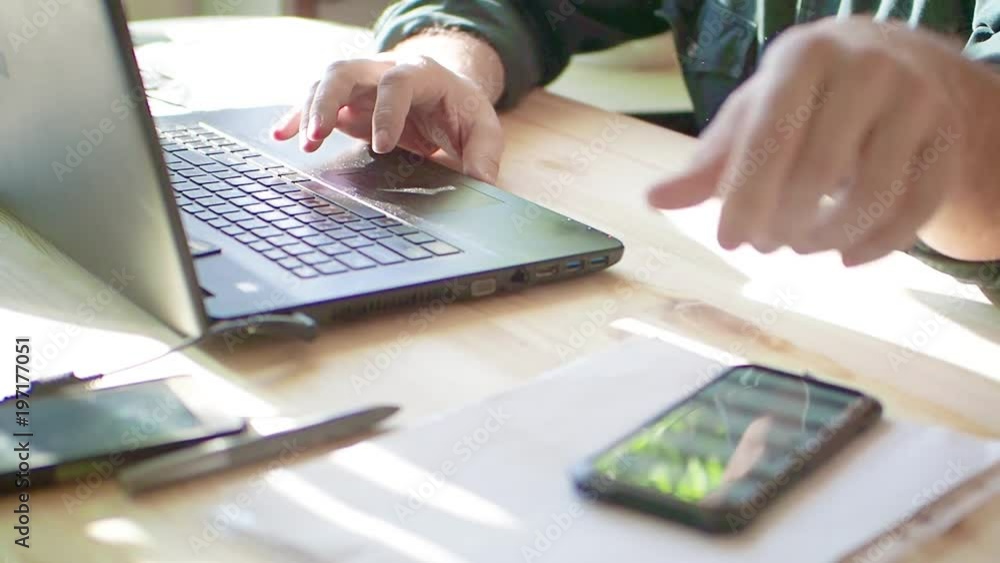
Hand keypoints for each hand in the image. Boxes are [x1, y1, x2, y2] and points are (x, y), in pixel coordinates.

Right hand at [271, 52, 504, 182]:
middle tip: (318, 135)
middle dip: (327, 101)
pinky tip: (281, 134)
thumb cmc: (462, 111)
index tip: (382, 146)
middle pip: (346, 71)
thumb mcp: (484, 129)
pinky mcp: (347, 101)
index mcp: (421, 75)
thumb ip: (484, 155)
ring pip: (325, 84)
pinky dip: (297, 117)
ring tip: (300, 143)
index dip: (387, 111)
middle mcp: (384, 71)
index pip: (398, 83)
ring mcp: (361, 84)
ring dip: (308, 111)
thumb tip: (482, 184)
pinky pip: (316, 102)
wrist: (447, 92)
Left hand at [649, 17, 977, 265]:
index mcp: (805, 57)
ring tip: (800, 244)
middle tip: (764, 243)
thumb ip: (708, 162)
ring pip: (874, 196)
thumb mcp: (753, 116)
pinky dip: (876, 246)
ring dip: (827, 238)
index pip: (770, 135)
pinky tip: (844, 256)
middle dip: (783, 223)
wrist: (898, 66)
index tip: (729, 242)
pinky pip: (915, 210)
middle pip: (820, 172)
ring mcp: (917, 101)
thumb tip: (654, 201)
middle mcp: (868, 69)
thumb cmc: (805, 101)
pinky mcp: (948, 140)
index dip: (746, 197)